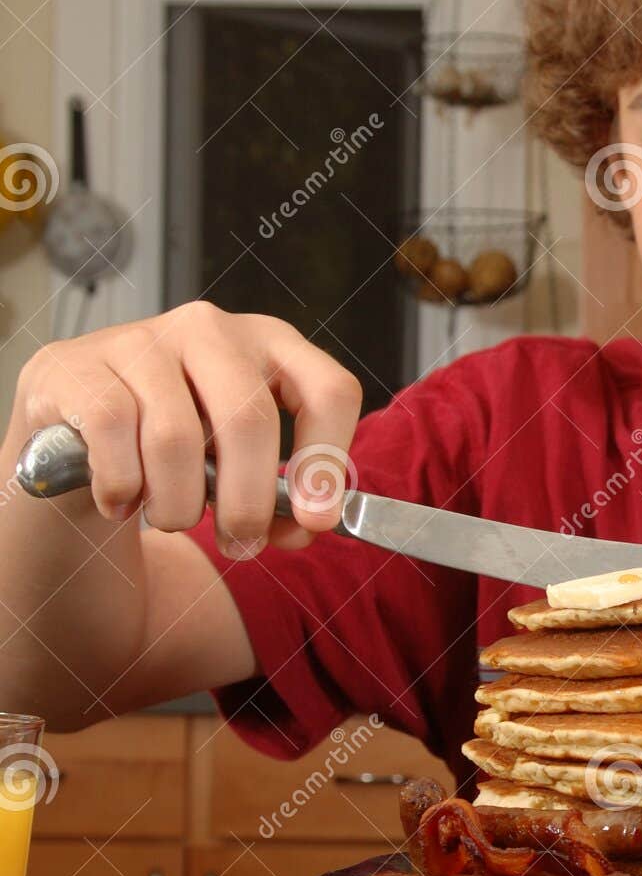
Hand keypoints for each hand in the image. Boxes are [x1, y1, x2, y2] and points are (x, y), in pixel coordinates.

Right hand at [12, 301, 361, 557]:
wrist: (78, 425)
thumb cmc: (181, 445)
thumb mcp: (240, 464)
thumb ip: (280, 498)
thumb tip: (303, 528)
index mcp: (271, 345)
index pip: (330, 390)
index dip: (328, 462)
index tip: (316, 520)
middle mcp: (210, 329)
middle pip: (250, 421)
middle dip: (247, 503)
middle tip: (240, 546)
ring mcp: (141, 339)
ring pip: (176, 439)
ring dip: (178, 505)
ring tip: (172, 517)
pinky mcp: (78, 363)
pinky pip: (114, 438)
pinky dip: (122, 488)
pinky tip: (122, 500)